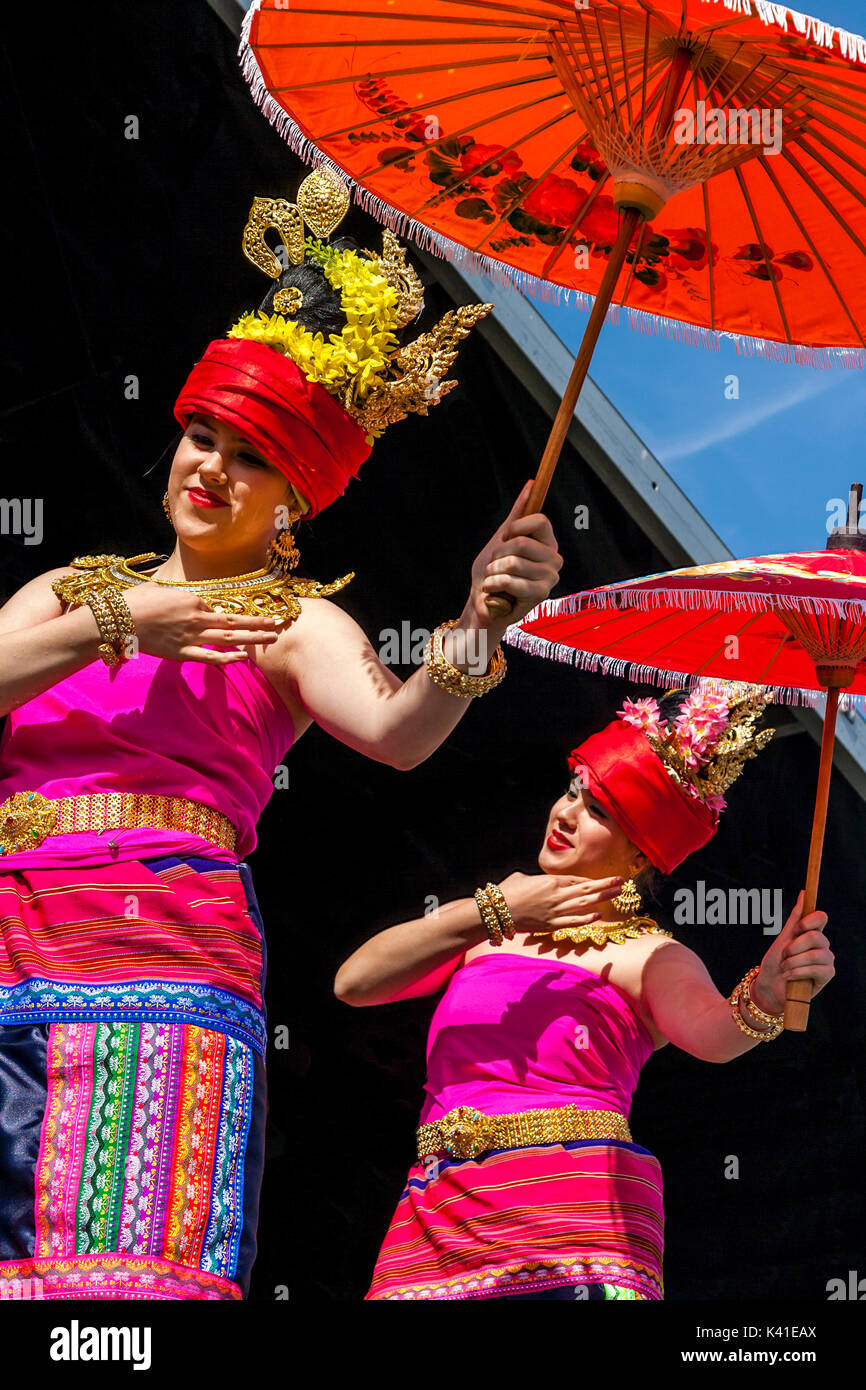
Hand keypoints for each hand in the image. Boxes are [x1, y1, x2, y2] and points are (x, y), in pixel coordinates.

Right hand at [119, 584, 279, 664]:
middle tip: (276, 622)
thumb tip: (179, 597)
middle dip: (258, 621)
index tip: (232, 615)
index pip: (215, 607)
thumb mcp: (158, 589)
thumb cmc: (134, 602)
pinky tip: (243, 658)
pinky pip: (211, 657)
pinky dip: (228, 658)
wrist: (116, 620)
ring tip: (271, 637)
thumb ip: (175, 594)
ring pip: (230, 636)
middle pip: (234, 619)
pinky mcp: (183, 653)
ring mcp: (192, 636)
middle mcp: (198, 616)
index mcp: (193, 599)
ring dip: (253, 637)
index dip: (222, 612)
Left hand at [461, 481, 561, 636]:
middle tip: (496, 565)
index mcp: (547, 543)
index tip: (505, 538)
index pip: (540, 520)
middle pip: (522, 541)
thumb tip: (531, 483)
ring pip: (514, 562)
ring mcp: (550, 578)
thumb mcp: (502, 538)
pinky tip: (494, 591)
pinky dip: (493, 584)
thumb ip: (518, 513)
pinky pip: (511, 580)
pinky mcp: (540, 595)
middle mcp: (554, 559)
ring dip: (493, 571)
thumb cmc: (493, 572)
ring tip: (493, 579)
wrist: (482, 602)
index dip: (516, 527)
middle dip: (498, 553)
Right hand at [496, 871, 624, 933]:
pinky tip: (599, 916)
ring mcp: (555, 910)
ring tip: (618, 894)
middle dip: (606, 885)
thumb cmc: (506, 892)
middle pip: (587, 889)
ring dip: (603, 898)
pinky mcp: (551, 925)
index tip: (606, 879)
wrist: (496, 911)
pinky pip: (573, 922)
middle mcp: (557, 895)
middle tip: (622, 882)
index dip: (594, 880)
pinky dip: (587, 919)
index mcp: (550, 881)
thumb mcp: (523, 878)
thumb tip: (543, 883)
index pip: (578, 879)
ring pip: (585, 903)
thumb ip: (538, 880)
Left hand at [753, 890, 833, 1014]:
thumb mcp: (782, 938)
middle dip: (794, 947)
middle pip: (815, 936)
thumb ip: (795, 918)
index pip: (821, 917)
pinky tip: (790, 976)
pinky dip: (798, 972)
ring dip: (794, 962)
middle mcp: (821, 945)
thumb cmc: (775, 962)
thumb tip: (804, 893)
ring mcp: (826, 960)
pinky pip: (817, 969)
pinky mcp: (827, 976)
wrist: (770, 986)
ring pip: (815, 954)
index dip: (810, 920)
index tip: (797, 928)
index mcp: (811, 933)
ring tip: (785, 968)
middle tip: (784, 955)